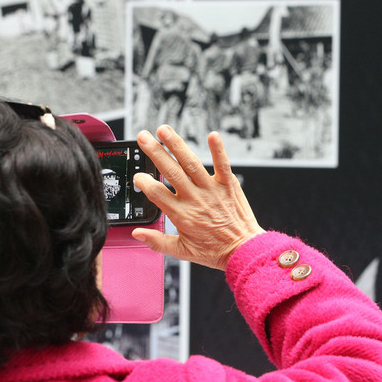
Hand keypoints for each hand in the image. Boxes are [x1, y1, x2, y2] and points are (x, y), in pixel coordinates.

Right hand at [131, 125, 264, 269]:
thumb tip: (137, 233)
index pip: (157, 193)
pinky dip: (218, 149)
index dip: (144, 182)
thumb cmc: (214, 251)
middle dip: (155, 152)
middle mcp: (195, 199)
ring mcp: (212, 190)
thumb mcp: (182, 251)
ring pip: (191, 164)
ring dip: (177, 145)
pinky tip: (212, 135)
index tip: (137, 176)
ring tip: (164, 130)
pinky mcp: (228, 185)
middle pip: (171, 171)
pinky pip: (222, 164)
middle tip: (143, 137)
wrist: (244, 250)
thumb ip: (157, 242)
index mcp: (181, 215)